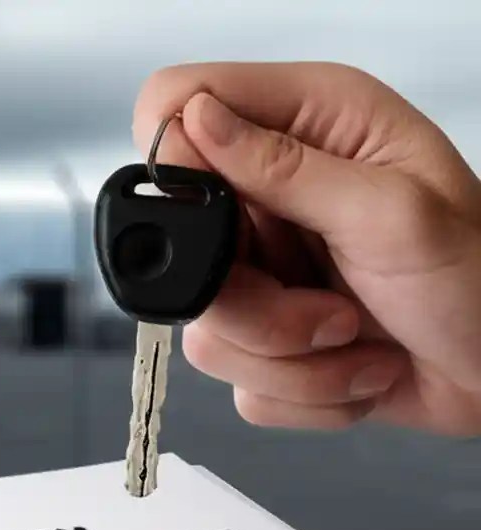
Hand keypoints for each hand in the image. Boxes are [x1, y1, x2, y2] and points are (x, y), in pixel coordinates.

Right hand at [133, 62, 480, 434]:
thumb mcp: (393, 215)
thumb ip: (286, 167)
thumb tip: (196, 119)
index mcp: (310, 124)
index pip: (180, 100)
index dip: (177, 157)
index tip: (234, 221)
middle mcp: (275, 189)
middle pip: (178, 236)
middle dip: (249, 296)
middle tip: (327, 308)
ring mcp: (262, 265)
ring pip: (204, 323)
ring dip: (286, 353)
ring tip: (353, 337)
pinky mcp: (262, 333)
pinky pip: (232, 374)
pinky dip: (298, 387)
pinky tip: (354, 367)